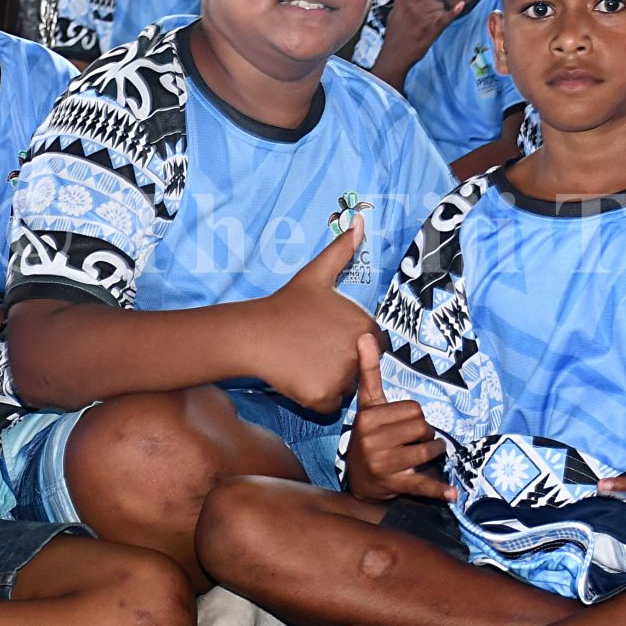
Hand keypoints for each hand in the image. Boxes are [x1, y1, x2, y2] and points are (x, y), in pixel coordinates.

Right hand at [258, 220, 377, 412]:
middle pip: (360, 370)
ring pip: (345, 389)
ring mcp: (342, 375)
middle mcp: (360, 351)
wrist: (253, 332)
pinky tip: (299, 376)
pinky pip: (329, 405)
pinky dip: (315, 398)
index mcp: (366, 324)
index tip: (324, 335)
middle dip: (340, 364)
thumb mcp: (317, 274)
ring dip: (328, 381)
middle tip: (312, 349)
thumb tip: (359, 220)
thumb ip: (342, 250)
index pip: (371, 347)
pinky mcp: (324, 397)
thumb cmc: (287, 305)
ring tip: (304, 360)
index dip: (347, 343)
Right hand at [344, 331, 454, 501]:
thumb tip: (365, 335)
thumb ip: (369, 371)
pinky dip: (437, 490)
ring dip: (433, 453)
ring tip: (422, 455)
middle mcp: (372, 442)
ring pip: (428, 451)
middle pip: (422, 428)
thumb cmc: (369, 435)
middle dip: (424, 434)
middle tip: (411, 441)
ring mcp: (384, 465)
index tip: (403, 425)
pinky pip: (422, 485)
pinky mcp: (396, 485)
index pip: (413, 409)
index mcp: (368, 418)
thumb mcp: (368, 404)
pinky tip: (451, 494)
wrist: (358, 479)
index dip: (415, 417)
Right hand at [371, 0, 459, 86]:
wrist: (395, 56)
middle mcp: (414, 10)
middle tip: (428, 23)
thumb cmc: (395, 35)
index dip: (429, 5)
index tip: (426, 13)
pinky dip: (454, 12)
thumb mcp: (393, 12)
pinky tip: (461, 4)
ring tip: (429, 28)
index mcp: (405, 4)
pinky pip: (445, 18)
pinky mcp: (431, 31)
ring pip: (441, 10)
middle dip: (436, 10)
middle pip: (436, 2)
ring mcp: (423, 20)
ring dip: (439, 18)